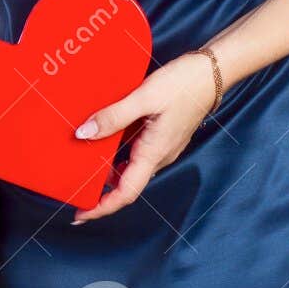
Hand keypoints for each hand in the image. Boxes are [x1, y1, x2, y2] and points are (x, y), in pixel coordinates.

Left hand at [70, 50, 219, 222]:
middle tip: (74, 186)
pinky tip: (106, 137)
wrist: (214, 71)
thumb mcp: (145, 97)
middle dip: (100, 191)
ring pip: (131, 168)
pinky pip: (137, 152)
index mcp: (154, 153)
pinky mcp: (164, 135)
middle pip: (126, 184)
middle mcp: (159, 155)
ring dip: (108, 170)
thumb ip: (113, 116)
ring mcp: (163, 146)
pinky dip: (118, 152)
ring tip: (83, 162)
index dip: (101, 208)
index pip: (125, 193)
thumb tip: (83, 134)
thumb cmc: (185, 83)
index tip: (79, 215)